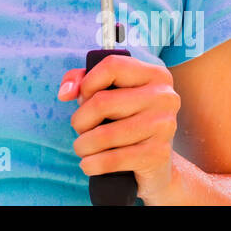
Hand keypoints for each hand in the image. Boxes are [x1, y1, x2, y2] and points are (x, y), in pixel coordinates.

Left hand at [57, 54, 180, 203]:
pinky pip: (113, 159)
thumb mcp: (109, 92)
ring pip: (104, 134)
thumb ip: (81, 80)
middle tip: (80, 129)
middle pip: (102, 102)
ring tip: (82, 148)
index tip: (82, 98)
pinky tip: (88, 164)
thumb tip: (65, 92)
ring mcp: (164, 126)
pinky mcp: (158, 154)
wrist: (157, 162)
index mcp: (155, 75)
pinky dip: (93, 164)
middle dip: (80, 120)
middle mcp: (164, 97)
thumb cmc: (127, 120)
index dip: (87, 83)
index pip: (111, 66)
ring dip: (83, 145)